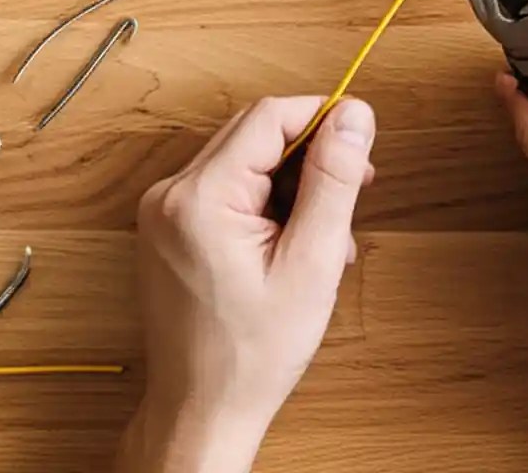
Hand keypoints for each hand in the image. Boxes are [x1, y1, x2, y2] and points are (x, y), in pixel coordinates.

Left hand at [118, 97, 375, 472]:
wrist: (203, 409)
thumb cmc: (252, 353)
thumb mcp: (311, 264)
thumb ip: (333, 183)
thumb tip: (354, 117)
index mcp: (200, 198)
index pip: (269, 118)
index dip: (323, 119)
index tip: (363, 141)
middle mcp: (171, 195)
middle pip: (255, 136)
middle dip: (312, 159)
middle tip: (356, 192)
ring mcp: (165, 212)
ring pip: (246, 164)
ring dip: (293, 188)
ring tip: (325, 240)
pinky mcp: (171, 228)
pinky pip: (228, 191)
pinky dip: (268, 207)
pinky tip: (294, 247)